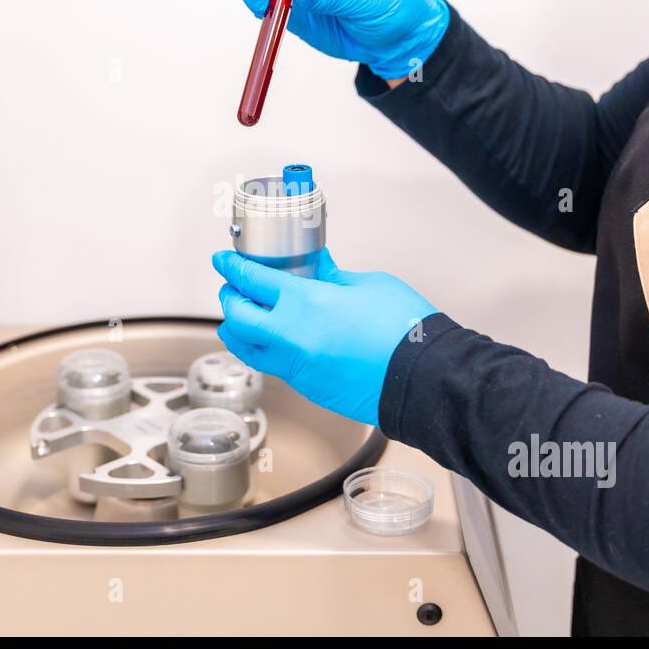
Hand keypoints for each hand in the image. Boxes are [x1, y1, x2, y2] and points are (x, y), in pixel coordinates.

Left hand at [213, 248, 436, 425]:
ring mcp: (296, 367)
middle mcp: (291, 337)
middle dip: (229, 297)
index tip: (224, 260)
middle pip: (237, 316)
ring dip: (237, 329)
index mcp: (305, 303)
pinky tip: (275, 341)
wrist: (424, 379)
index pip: (251, 280)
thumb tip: (318, 266)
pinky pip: (273, 366)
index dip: (232, 267)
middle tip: (231, 287)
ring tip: (241, 318)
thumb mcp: (368, 285)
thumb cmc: (405, 331)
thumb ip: (334, 276)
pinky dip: (265, 350)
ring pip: (246, 348)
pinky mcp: (307, 388)